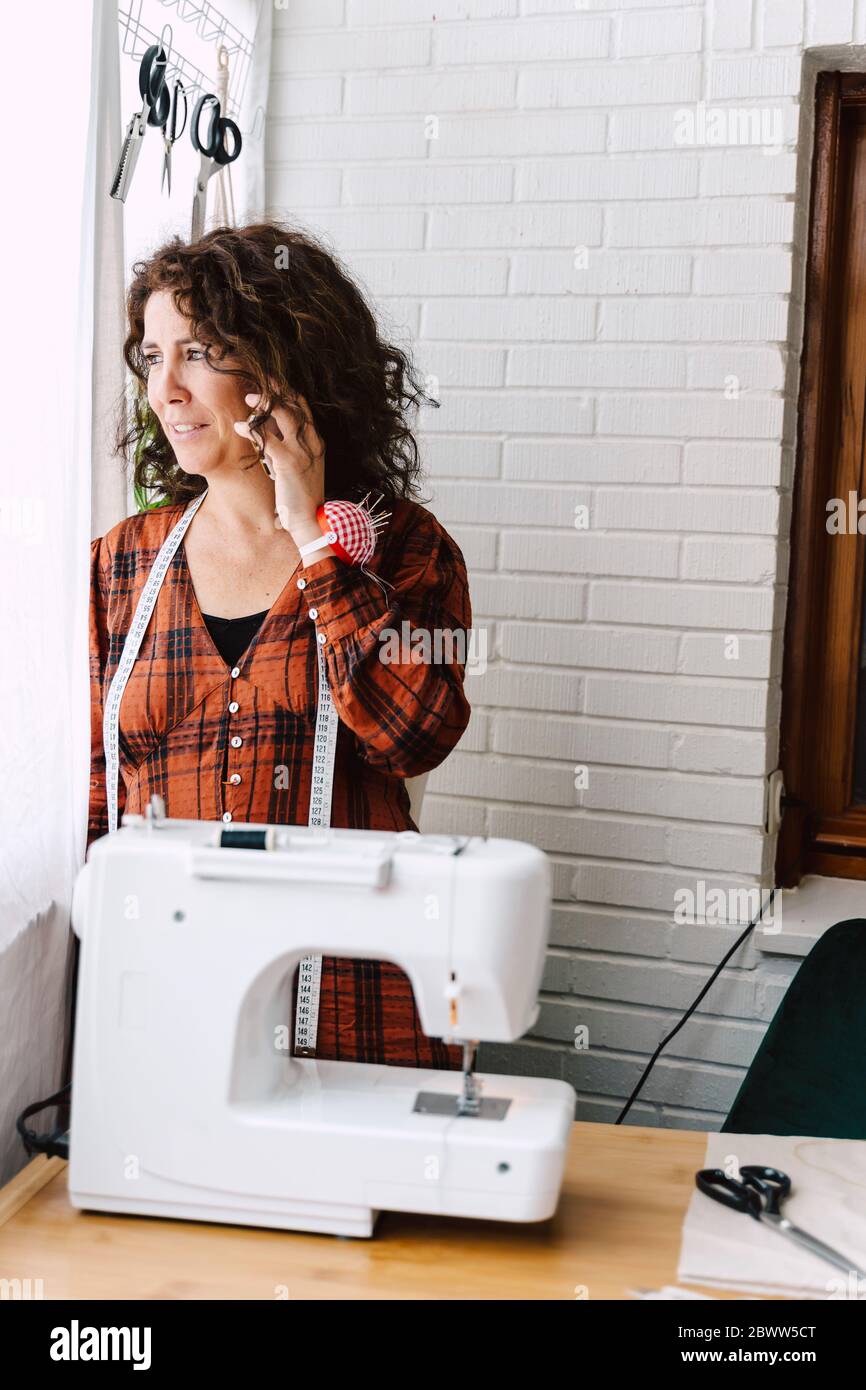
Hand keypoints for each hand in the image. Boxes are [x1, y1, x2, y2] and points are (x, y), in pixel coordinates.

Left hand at [233, 390, 324, 534]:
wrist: (310, 519)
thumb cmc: (300, 495)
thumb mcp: (295, 465)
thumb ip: (283, 445)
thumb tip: (264, 427)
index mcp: (315, 442)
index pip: (303, 408)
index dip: (287, 393)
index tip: (271, 383)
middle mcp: (312, 443)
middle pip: (296, 405)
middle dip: (276, 390)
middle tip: (258, 382)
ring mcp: (303, 452)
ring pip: (286, 415)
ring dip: (266, 403)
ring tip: (248, 398)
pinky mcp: (290, 463)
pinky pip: (268, 439)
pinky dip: (252, 429)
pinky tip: (240, 427)